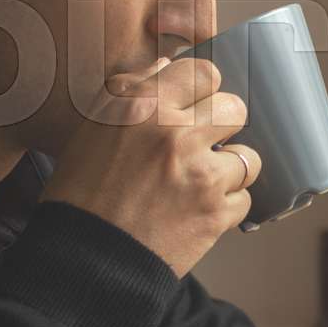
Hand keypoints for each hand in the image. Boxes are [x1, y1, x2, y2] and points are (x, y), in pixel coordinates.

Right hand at [42, 55, 261, 276]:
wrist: (83, 260)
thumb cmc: (81, 193)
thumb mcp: (93, 129)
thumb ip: (132, 91)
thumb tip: (167, 66)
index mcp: (142, 106)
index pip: (204, 72)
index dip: (202, 90)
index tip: (195, 105)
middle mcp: (175, 134)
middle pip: (234, 109)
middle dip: (222, 126)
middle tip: (201, 145)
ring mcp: (200, 175)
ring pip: (247, 157)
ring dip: (228, 170)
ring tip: (200, 182)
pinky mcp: (214, 214)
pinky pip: (243, 198)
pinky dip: (225, 207)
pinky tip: (197, 210)